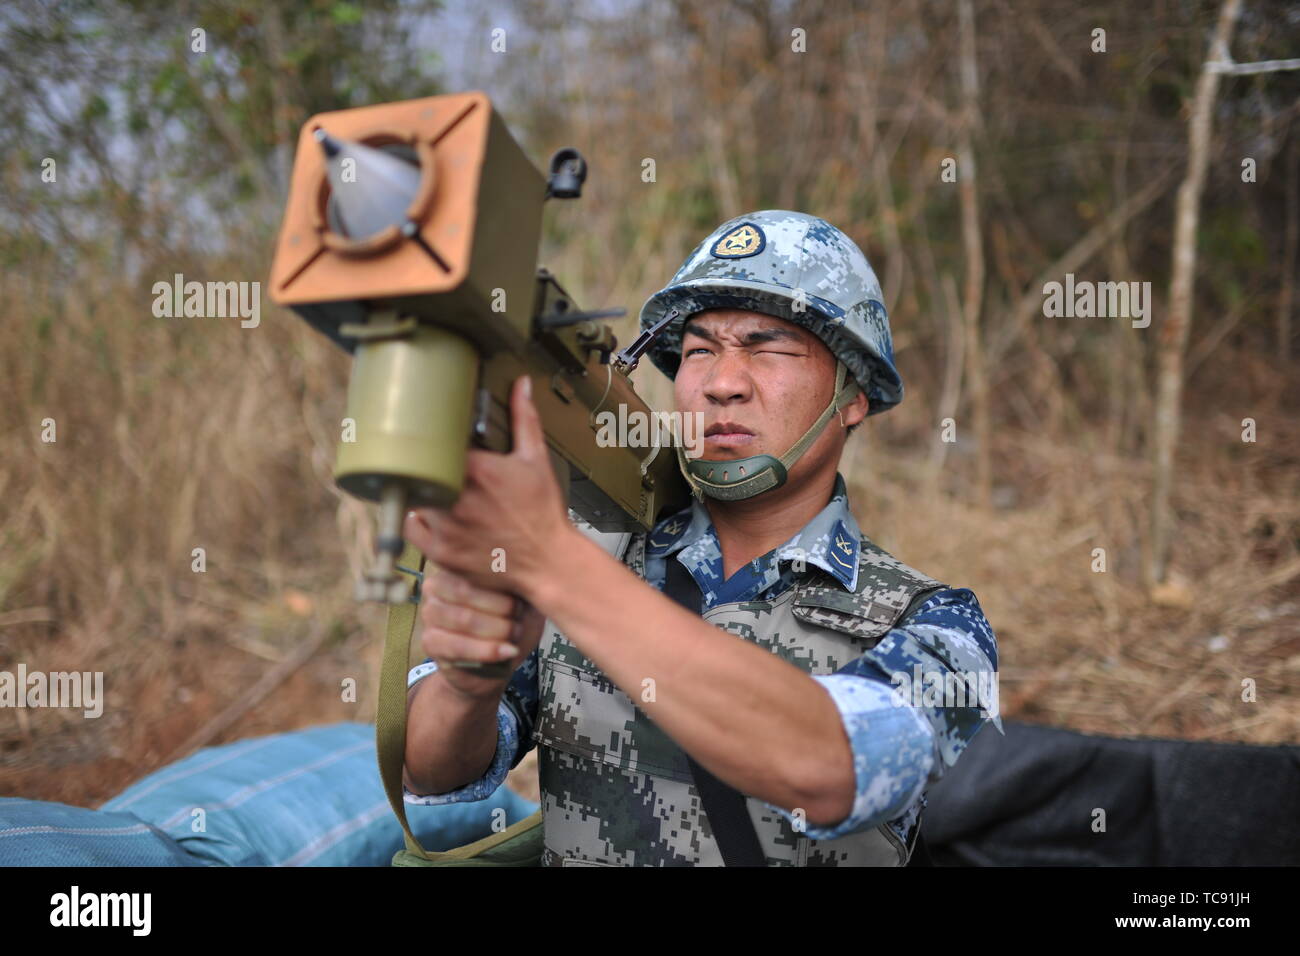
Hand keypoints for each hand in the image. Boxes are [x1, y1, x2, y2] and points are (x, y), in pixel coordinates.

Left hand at [406, 374, 572, 602]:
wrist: (548, 561)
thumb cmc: (542, 513)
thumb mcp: (535, 460)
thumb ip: (524, 420)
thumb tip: (520, 385)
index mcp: (476, 470)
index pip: (437, 443)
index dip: (435, 440)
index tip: (439, 440)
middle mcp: (456, 498)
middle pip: (421, 471)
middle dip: (427, 466)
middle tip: (434, 464)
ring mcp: (446, 527)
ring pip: (413, 497)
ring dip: (421, 491)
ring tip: (435, 489)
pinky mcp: (442, 552)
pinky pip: (411, 529)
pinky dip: (416, 519)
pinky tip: (430, 514)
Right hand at [409, 559, 545, 697]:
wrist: (496, 663)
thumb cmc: (511, 622)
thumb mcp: (523, 599)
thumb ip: (519, 582)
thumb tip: (524, 566)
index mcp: (457, 566)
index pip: (477, 567)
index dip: (504, 584)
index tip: (524, 599)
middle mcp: (435, 585)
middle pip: (467, 591)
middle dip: (502, 609)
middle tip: (521, 620)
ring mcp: (429, 613)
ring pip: (464, 619)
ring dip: (498, 630)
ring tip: (516, 634)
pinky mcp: (429, 642)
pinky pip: (457, 646)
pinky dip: (487, 651)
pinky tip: (508, 651)